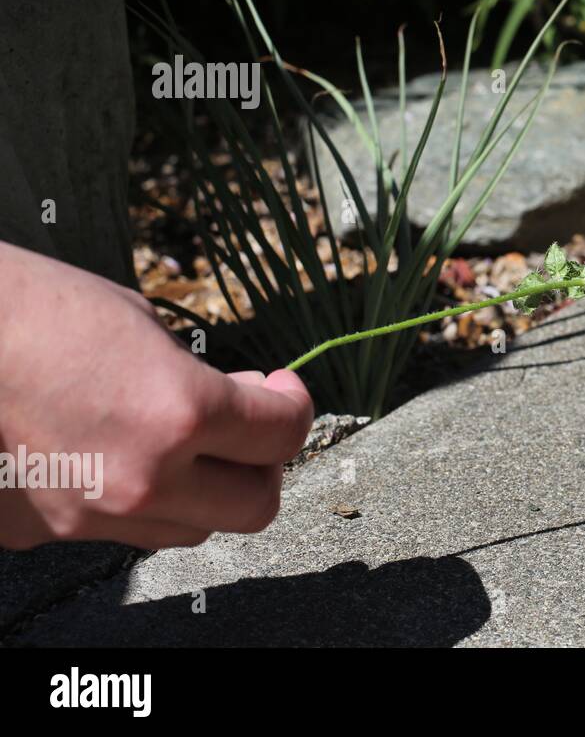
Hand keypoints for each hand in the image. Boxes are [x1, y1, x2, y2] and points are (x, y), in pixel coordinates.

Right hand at [0, 242, 314, 549]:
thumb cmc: (32, 311)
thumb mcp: (141, 326)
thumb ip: (199, 377)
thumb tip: (238, 402)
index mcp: (180, 414)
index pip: (284, 436)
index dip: (294, 407)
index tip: (282, 390)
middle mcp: (144, 479)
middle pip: (253, 508)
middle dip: (263, 467)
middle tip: (251, 431)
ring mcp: (91, 515)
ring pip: (188, 529)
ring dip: (202, 490)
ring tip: (180, 443)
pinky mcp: (43, 532)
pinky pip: (117, 530)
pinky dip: (132, 500)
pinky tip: (110, 453)